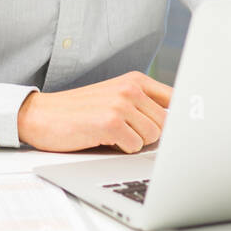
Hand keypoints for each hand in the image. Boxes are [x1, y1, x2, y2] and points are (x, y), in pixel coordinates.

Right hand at [16, 71, 171, 152]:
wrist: (41, 114)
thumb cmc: (79, 111)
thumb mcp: (114, 96)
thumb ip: (143, 103)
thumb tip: (177, 123)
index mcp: (135, 80)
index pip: (176, 98)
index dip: (183, 116)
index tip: (189, 126)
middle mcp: (130, 88)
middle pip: (165, 124)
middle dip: (148, 134)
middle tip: (124, 132)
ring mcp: (121, 104)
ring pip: (151, 137)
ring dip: (134, 143)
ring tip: (112, 134)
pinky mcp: (111, 122)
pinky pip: (134, 147)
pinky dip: (121, 149)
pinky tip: (104, 139)